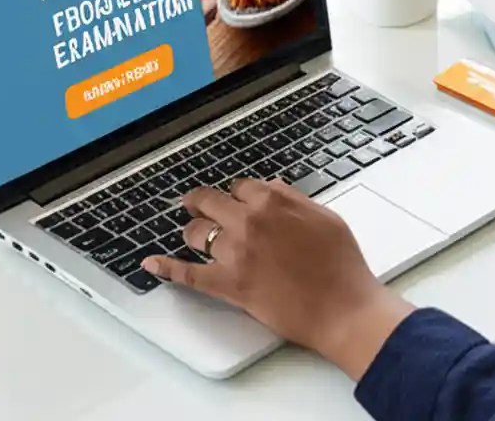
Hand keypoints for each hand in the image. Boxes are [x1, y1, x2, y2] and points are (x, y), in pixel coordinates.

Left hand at [141, 179, 414, 379]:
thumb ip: (295, 200)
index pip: (241, 186)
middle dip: (200, 203)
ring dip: (193, 233)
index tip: (235, 200)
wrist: (343, 308)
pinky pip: (188, 274)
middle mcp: (249, 222)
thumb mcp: (326, 217)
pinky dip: (167, 268)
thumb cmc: (342, 265)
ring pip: (196, 233)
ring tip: (192, 236)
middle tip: (194, 205)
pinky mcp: (228, 285)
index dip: (237, 194)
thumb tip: (273, 190)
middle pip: (210, 202)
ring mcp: (235, 253)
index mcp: (274, 201)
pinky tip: (152, 263)